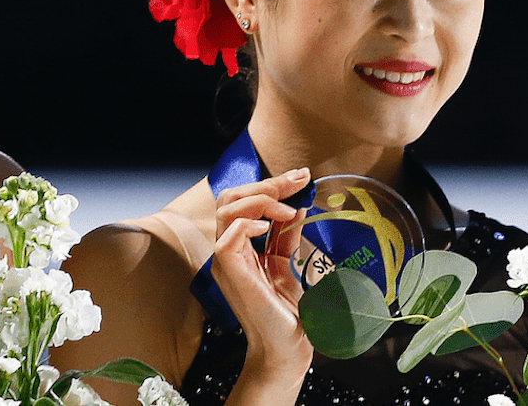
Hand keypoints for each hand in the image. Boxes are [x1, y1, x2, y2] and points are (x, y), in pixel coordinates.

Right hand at [212, 168, 314, 378]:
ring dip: (259, 200)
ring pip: (226, 210)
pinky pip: (228, 237)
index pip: (243, 202)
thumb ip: (286, 236)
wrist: (287, 350)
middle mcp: (228, 251)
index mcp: (240, 248)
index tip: (300, 176)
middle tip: (297, 180)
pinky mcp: (231, 273)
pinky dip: (247, 223)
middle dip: (265, 184)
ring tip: (287, 208)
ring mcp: (226, 262)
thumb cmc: (288, 315)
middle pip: (230, 198)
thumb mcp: (289, 265)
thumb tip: (296, 205)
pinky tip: (268, 226)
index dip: (271, 186)